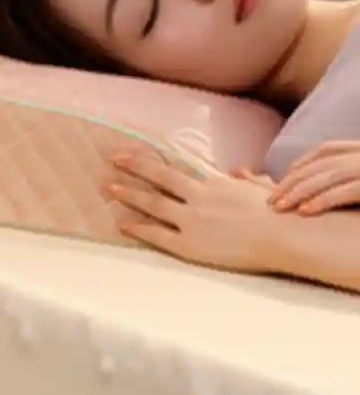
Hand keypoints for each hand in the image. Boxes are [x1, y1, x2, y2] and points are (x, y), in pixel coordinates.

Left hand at [105, 152, 287, 273]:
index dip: (154, 159)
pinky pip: (158, 235)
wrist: (286, 236)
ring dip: (130, 194)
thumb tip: (241, 172)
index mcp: (216, 183)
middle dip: (135, 166)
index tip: (133, 150)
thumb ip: (248, 181)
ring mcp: (192, 220)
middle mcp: (199, 197)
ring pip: (153, 203)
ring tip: (109, 186)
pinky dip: (138, 228)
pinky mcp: (191, 244)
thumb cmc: (283, 214)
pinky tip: (122, 224)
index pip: (178, 166)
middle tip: (112, 158)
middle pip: (160, 177)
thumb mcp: (263, 191)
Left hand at [269, 141, 359, 215]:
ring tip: (279, 206)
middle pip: (319, 164)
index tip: (285, 177)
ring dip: (298, 191)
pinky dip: (321, 200)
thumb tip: (319, 184)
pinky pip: (343, 192)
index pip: (325, 150)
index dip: (302, 163)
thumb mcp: (357, 171)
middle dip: (292, 180)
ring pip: (326, 177)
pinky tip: (303, 211)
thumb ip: (345, 174)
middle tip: (271, 198)